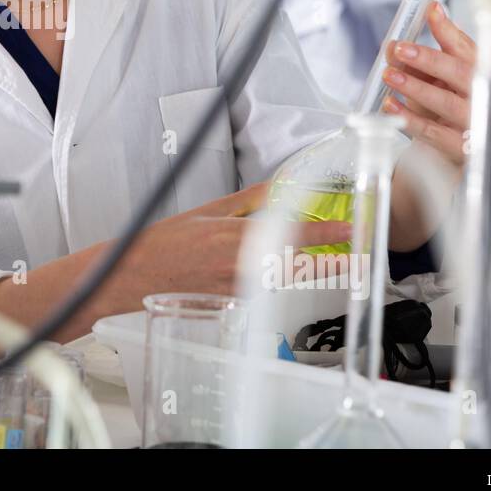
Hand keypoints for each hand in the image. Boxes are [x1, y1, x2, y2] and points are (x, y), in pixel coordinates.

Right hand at [110, 205, 352, 302]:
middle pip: (301, 265)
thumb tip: (279, 188)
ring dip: (304, 267)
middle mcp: (244, 267)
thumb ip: (249, 200)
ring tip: (321, 259)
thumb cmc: (164, 242)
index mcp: (238, 238)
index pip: (294, 235)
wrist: (134, 275)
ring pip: (284, 277)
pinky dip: (276, 277)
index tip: (352, 230)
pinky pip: (265, 287)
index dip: (328, 235)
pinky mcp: (235, 302)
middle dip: (331, 260)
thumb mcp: (208, 210)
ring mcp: (241, 288)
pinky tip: (274, 269)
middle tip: (356, 253)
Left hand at [381, 1, 475, 162]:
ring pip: (446, 102)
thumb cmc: (450, 105)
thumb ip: (420, 60)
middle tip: (400, 48)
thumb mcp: (438, 79)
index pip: (467, 47)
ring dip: (416, 87)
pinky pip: (433, 132)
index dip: (449, 29)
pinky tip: (391, 105)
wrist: (458, 147)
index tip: (431, 12)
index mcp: (479, 72)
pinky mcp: (458, 146)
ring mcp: (472, 121)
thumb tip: (395, 43)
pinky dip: (409, 118)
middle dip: (429, 59)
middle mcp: (481, 94)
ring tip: (390, 75)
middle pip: (460, 73)